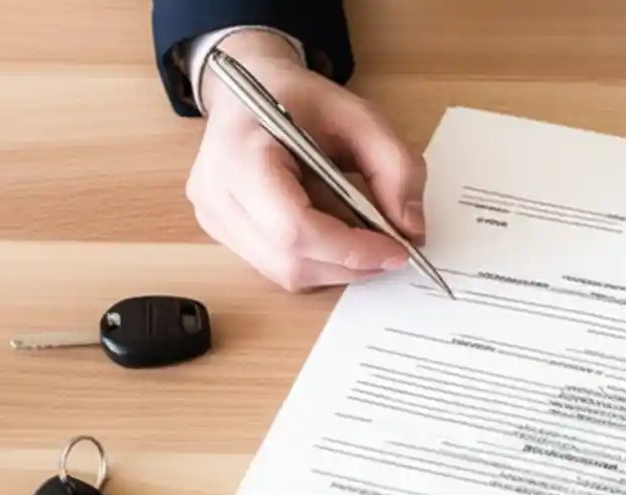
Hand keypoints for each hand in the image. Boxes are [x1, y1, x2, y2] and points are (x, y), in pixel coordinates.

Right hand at [186, 30, 425, 291]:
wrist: (249, 89)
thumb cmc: (298, 100)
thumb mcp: (360, 115)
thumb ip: (396, 166)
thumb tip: (412, 229)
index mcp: (241, 155)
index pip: (293, 227)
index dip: (350, 249)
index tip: (396, 250)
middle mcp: (216, 194)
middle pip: (290, 261)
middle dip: (351, 263)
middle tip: (392, 248)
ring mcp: (213, 219)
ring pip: (287, 274)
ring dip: (338, 265)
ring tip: (363, 235)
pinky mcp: (221, 233)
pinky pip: (279, 267)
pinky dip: (319, 260)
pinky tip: (333, 231)